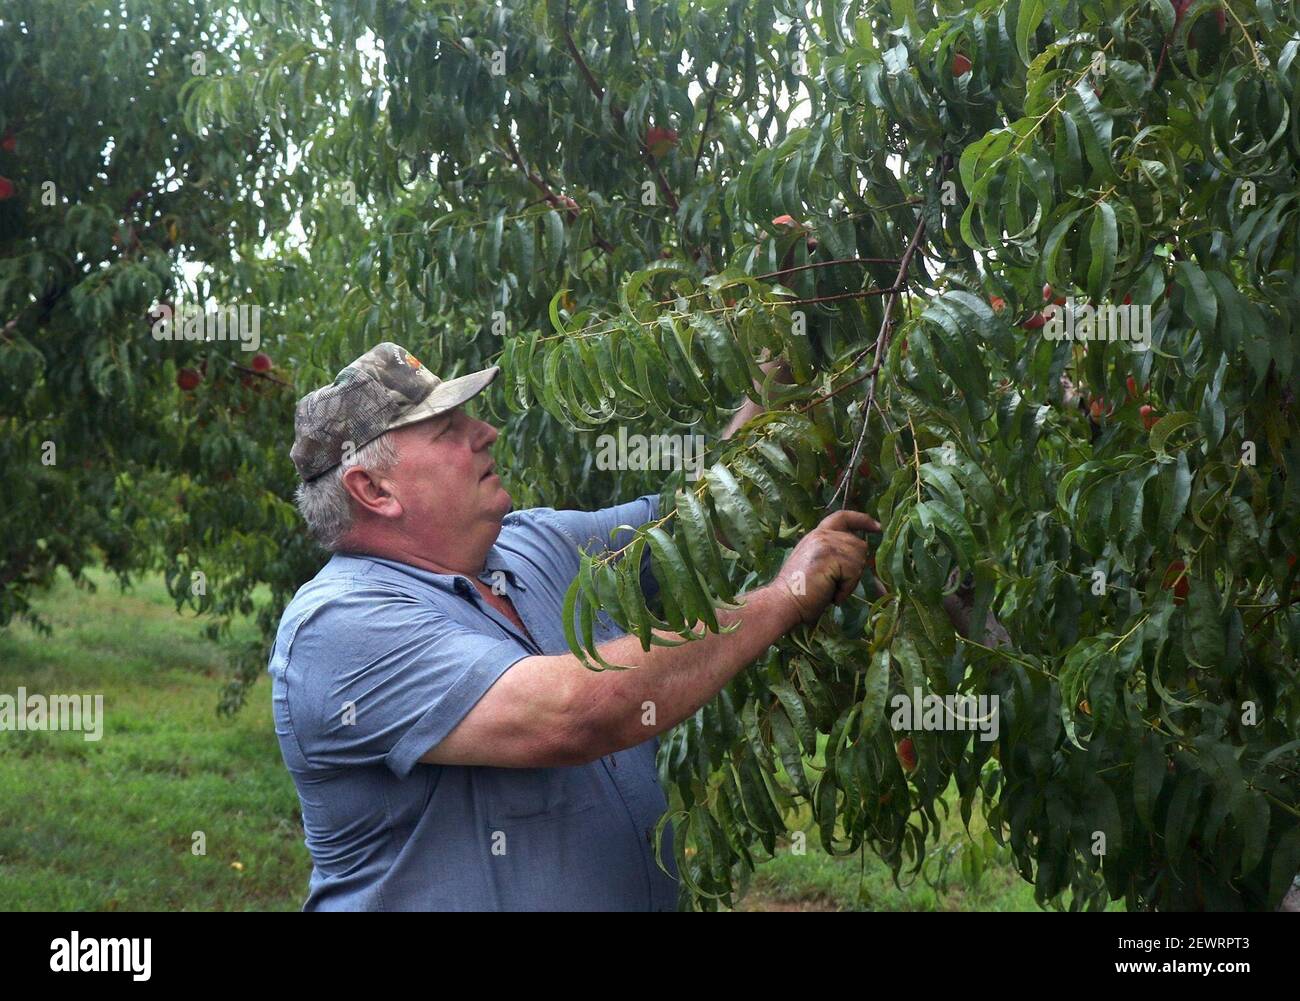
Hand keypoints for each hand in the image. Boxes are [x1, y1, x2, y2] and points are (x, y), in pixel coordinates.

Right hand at [772, 509, 880, 625]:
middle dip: (855, 568)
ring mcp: (825, 544)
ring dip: (850, 580)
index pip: (842, 517)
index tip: (877, 527)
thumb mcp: (818, 564)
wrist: (783, 601)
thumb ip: (834, 554)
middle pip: (859, 545)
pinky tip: (831, 593)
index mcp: (817, 535)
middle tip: (835, 585)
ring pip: (859, 559)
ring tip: (830, 589)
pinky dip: (846, 588)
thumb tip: (860, 558)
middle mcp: (821, 535)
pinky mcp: (830, 556)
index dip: (862, 520)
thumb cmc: (799, 591)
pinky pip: (854, 572)